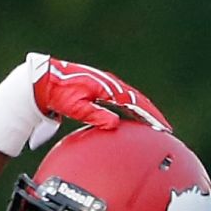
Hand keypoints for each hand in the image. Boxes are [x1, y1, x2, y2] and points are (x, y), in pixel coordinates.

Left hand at [34, 58, 169, 133]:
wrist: (45, 80)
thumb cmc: (60, 93)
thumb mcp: (77, 108)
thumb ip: (96, 115)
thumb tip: (114, 124)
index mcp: (108, 88)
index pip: (136, 103)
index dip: (151, 116)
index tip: (162, 128)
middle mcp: (110, 85)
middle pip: (138, 101)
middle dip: (152, 115)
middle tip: (165, 130)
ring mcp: (106, 86)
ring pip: (131, 100)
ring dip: (144, 112)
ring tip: (154, 126)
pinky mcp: (101, 89)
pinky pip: (121, 100)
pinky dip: (131, 109)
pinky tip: (133, 119)